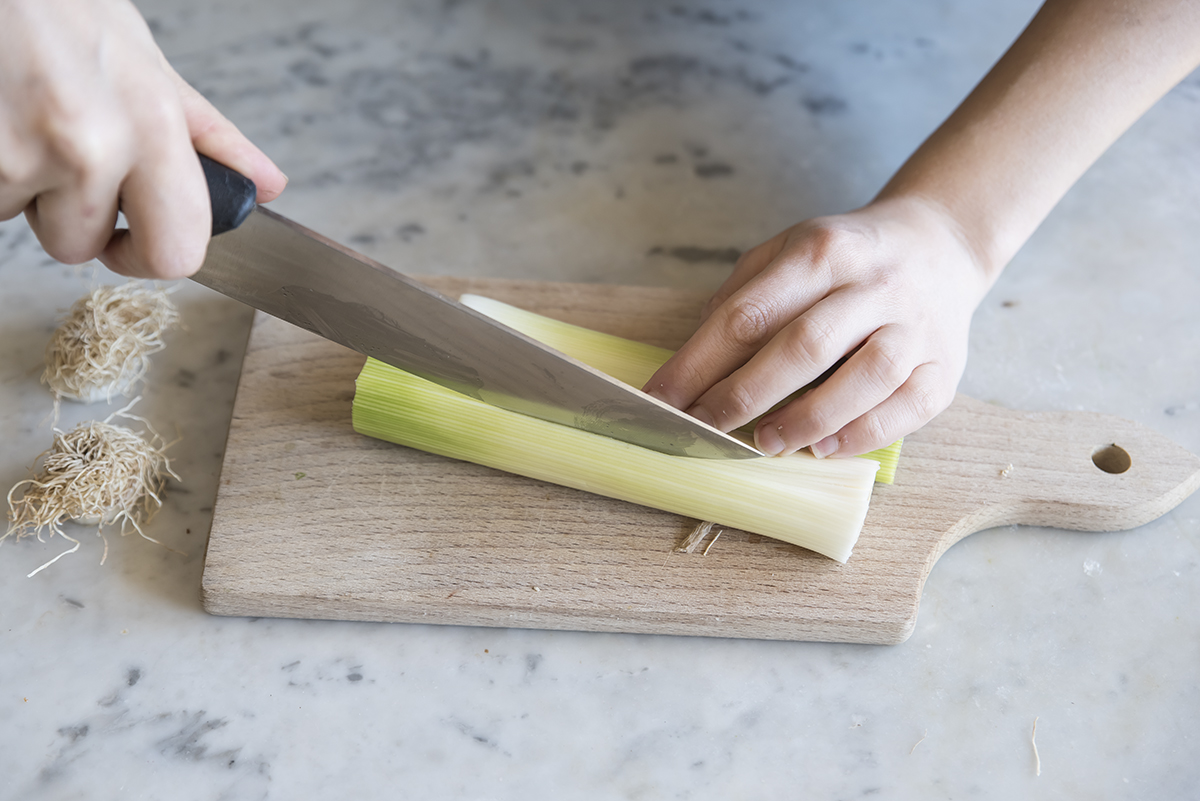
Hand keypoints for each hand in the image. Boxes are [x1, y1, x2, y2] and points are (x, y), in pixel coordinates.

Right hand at [0, 0, 286, 278]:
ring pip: (25, 221)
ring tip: (27, 121)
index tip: (133, 242)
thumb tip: (266, 186)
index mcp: (152, 123)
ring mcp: (21, 153)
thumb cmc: (57, 10)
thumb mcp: (146, 62)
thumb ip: (209, 136)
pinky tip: (1, 120)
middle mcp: (91, 145)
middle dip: (72, 221)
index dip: (151, 258)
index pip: (176, 251)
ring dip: (25, 188)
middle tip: (64, 163)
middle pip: (82, 248)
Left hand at [644, 196, 993, 457]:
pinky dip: (863, 433)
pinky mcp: (945, 365)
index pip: (748, 314)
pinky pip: (907, 406)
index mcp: (821, 250)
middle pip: (802, 346)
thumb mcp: (788, 250)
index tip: (660, 400)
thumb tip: (693, 360)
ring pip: (865, 376)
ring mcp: (916, 325)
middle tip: (704, 428)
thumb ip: (741, 296)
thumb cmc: (846, 258)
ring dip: (807, 418)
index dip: (697, 363)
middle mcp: (873, 284)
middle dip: (743, 395)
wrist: (940, 243)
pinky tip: (824, 448)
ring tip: (766, 443)